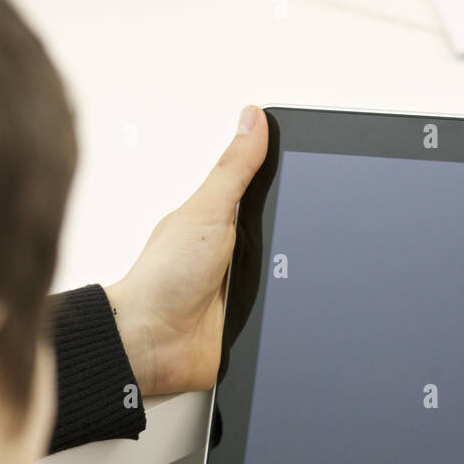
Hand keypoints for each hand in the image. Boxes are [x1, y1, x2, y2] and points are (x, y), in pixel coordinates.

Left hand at [104, 106, 267, 395]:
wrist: (150, 345)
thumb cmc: (162, 280)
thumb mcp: (206, 212)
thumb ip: (233, 169)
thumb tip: (253, 118)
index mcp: (224, 221)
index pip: (272, 194)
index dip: (294, 186)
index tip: (313, 179)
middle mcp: (236, 254)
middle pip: (288, 239)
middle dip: (296, 243)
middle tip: (285, 247)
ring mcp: (245, 291)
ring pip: (290, 279)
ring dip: (291, 283)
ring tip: (276, 283)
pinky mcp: (252, 324)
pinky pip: (283, 316)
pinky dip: (286, 315)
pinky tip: (282, 311)